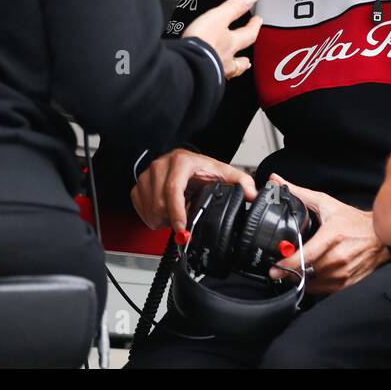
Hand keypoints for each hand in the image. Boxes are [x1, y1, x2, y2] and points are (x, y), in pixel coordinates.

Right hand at [131, 148, 256, 231]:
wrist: (187, 165)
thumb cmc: (203, 170)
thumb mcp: (225, 174)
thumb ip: (242, 183)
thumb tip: (252, 194)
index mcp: (181, 161)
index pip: (173, 189)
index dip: (176, 211)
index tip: (182, 227)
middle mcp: (161, 166)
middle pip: (160, 202)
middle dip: (172, 219)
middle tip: (184, 221)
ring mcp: (147, 175)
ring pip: (149, 208)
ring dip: (162, 219)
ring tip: (176, 215)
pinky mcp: (138, 185)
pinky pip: (140, 209)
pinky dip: (151, 218)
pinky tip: (164, 214)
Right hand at [182, 0, 261, 78]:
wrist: (187, 64)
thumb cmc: (202, 41)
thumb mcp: (218, 17)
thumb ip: (235, 6)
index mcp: (231, 43)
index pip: (248, 34)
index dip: (254, 26)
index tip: (257, 21)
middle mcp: (226, 59)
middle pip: (240, 60)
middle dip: (245, 59)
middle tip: (248, 59)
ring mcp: (215, 71)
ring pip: (229, 72)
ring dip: (233, 70)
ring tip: (234, 71)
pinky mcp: (203, 78)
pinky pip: (213, 78)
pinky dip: (215, 77)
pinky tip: (212, 76)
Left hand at [267, 173, 390, 295]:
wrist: (380, 236)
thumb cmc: (353, 221)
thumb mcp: (326, 203)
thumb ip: (299, 193)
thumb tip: (276, 181)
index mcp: (332, 236)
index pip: (306, 256)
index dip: (287, 264)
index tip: (275, 268)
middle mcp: (339, 256)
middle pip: (306, 271)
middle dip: (290, 270)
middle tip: (281, 267)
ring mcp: (344, 272)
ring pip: (313, 283)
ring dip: (302, 278)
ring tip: (297, 269)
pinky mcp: (347, 283)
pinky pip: (324, 290)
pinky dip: (315, 285)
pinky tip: (312, 275)